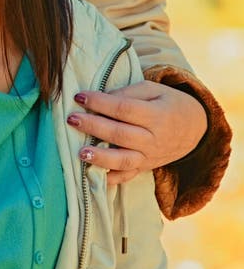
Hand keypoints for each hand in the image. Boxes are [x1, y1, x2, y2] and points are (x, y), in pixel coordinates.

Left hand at [67, 81, 207, 184]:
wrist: (195, 129)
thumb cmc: (169, 103)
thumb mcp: (154, 89)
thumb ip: (129, 93)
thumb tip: (103, 98)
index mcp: (156, 115)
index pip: (123, 109)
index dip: (100, 103)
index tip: (79, 96)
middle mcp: (153, 139)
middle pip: (120, 134)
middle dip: (93, 127)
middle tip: (72, 119)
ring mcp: (149, 157)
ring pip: (123, 160)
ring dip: (100, 158)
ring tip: (80, 152)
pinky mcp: (145, 168)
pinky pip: (128, 177)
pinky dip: (111, 179)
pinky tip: (93, 175)